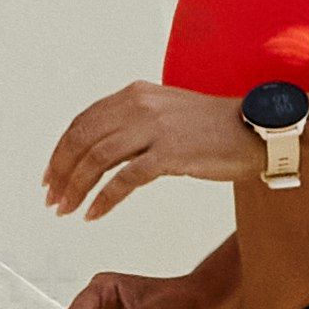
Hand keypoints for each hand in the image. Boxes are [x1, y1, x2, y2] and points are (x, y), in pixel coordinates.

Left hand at [40, 80, 252, 218]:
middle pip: (83, 139)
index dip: (61, 151)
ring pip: (97, 158)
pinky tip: (94, 214)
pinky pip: (125, 179)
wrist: (256, 131)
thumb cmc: (215, 128)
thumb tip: (102, 149)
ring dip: (76, 187)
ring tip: (67, 209)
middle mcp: (141, 106)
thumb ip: (134, 123)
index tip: (51, 175)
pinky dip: (104, 198)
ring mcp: (155, 128)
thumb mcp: (166, 113)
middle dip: (61, 171)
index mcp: (136, 94)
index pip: (83, 121)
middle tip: (52, 196)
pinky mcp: (170, 153)